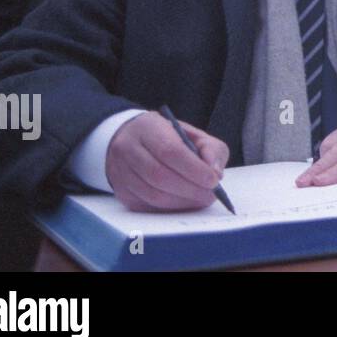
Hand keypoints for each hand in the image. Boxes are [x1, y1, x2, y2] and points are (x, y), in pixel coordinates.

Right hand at [105, 111, 229, 211]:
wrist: (131, 140)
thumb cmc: (168, 137)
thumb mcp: (192, 133)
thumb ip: (210, 149)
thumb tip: (215, 173)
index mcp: (148, 128)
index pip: (169, 151)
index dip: (193, 169)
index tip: (213, 180)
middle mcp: (127, 149)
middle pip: (159, 175)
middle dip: (190, 189)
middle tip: (210, 195)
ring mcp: (120, 172)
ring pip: (152, 195)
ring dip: (181, 202)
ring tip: (200, 199)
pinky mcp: (121, 192)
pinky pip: (146, 206)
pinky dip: (169, 208)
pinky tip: (184, 202)